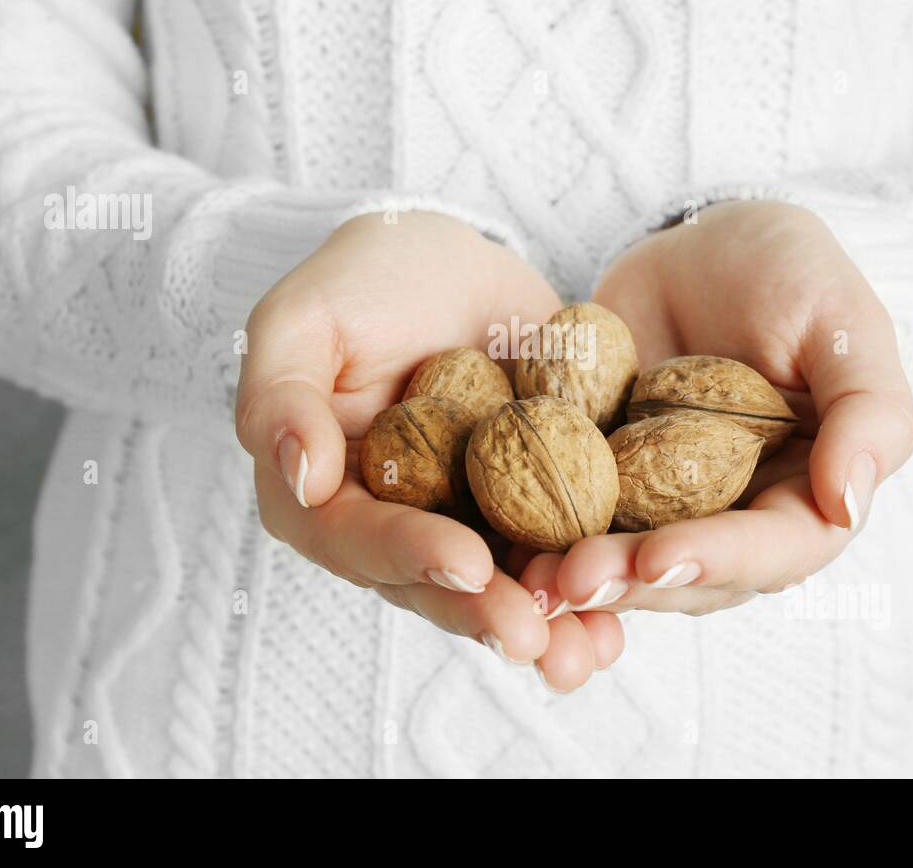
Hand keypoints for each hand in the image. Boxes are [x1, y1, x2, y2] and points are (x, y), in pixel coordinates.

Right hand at [235, 210, 623, 687]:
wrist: (445, 263)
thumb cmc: (358, 284)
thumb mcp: (300, 320)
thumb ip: (278, 396)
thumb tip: (299, 477)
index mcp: (326, 498)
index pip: (362, 540)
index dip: (412, 558)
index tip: (470, 567)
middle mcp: (395, 525)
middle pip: (437, 586)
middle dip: (488, 615)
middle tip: (538, 639)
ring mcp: (465, 520)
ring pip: (504, 585)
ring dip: (550, 623)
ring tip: (593, 648)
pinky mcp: (527, 502)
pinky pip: (559, 548)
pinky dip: (594, 578)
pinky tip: (634, 600)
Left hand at [521, 200, 912, 616]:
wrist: (699, 243)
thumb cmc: (790, 271)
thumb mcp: (843, 321)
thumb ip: (868, 410)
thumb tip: (849, 505)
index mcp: (807, 493)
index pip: (775, 549)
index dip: (719, 560)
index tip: (658, 558)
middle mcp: (737, 518)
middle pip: (691, 575)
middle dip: (632, 583)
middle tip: (570, 580)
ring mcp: (667, 507)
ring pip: (627, 563)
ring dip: (580, 577)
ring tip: (530, 579)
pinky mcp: (605, 484)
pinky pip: (573, 523)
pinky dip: (539, 542)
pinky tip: (500, 549)